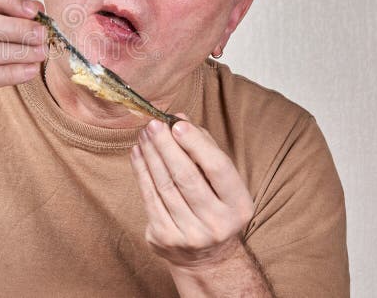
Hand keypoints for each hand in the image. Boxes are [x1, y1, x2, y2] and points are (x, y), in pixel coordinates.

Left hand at [129, 117, 254, 270]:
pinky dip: (141, 172)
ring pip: (164, 185)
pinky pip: (149, 197)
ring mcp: (190, 234)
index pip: (218, 168)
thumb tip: (179, 119)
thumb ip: (204, 148)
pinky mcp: (165, 237)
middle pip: (186, 176)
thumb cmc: (214, 206)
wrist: (205, 256)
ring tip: (144, 134)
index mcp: (239, 206)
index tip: (177, 123)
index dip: (196, 144)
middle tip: (154, 124)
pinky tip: (137, 154)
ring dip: (151, 155)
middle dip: (167, 146)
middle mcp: (217, 223)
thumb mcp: (221, 182)